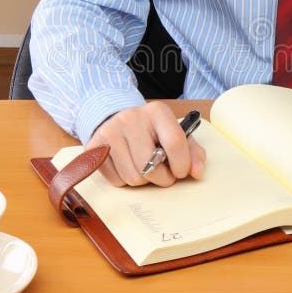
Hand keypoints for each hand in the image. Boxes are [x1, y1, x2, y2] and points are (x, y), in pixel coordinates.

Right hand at [85, 102, 205, 187]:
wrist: (117, 119)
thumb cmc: (152, 132)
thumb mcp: (175, 134)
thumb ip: (193, 152)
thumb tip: (197, 173)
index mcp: (157, 112)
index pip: (174, 142)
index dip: (181, 164)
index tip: (181, 172)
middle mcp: (130, 118)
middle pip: (151, 166)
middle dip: (162, 178)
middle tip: (163, 172)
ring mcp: (110, 131)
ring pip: (133, 177)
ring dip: (143, 180)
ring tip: (144, 167)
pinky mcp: (94, 146)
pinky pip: (116, 180)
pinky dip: (125, 180)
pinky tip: (128, 166)